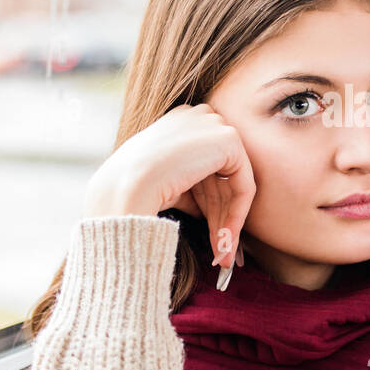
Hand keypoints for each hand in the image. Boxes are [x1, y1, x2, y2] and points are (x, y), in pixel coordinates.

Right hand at [84, 104, 255, 267]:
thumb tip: (208, 209)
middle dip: (220, 215)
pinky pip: (244, 184)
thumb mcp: (166, 184)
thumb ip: (189, 186)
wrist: (125, 189)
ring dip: (228, 222)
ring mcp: (213, 123)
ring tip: (221, 254)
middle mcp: (198, 116)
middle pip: (222, 174)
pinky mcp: (228, 139)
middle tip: (219, 250)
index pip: (205, 165)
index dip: (207, 203)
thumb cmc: (133, 192)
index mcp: (179, 122)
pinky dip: (237, 215)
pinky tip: (224, 241)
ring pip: (235, 181)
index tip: (208, 235)